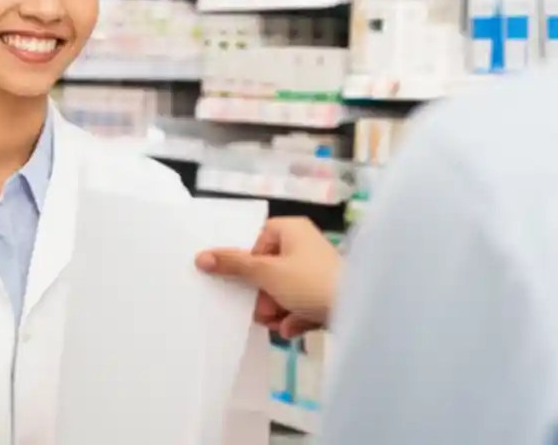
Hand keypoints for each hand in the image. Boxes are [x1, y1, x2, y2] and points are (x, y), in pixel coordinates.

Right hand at [195, 217, 341, 337]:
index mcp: (292, 229)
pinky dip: (293, 317)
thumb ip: (233, 265)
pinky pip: (298, 304)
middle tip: (261, 310)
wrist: (357, 310)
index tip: (239, 279)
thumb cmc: (309, 281)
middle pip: (268, 269)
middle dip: (261, 295)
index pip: (258, 239)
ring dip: (275, 310)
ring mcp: (316, 271)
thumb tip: (200, 256)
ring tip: (278, 322)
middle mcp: (305, 245)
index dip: (247, 261)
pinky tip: (293, 329)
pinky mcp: (324, 294)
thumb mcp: (266, 272)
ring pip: (281, 290)